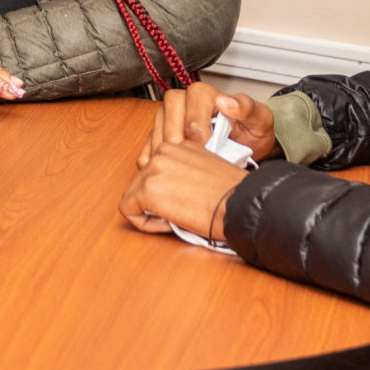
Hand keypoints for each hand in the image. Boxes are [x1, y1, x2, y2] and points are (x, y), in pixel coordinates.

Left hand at [120, 136, 252, 242]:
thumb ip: (184, 171)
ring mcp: (154, 168)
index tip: (185, 200)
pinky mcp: (148, 189)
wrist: (241, 205)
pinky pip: (128, 210)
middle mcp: (164, 150)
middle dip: (155, 202)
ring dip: (150, 211)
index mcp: (180, 144)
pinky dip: (143, 223)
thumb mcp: (207, 169)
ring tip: (177, 217)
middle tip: (180, 212)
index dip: (166, 190)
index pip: (155, 169)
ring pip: (133, 195)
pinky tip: (167, 224)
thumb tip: (170, 188)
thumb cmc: (233, 195)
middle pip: (141, 181)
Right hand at [141, 82, 281, 167]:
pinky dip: (152, 161)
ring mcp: (169, 118)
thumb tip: (225, 101)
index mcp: (202, 94)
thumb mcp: (259, 118)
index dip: (199, 138)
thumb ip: (247, 107)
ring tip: (180, 170)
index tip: (210, 151)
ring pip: (156, 133)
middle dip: (179, 146)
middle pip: (167, 122)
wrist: (249, 147)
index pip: (191, 118)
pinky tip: (164, 173)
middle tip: (192, 162)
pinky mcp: (161, 134)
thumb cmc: (252, 131)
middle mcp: (182, 102)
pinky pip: (149, 145)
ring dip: (165, 154)